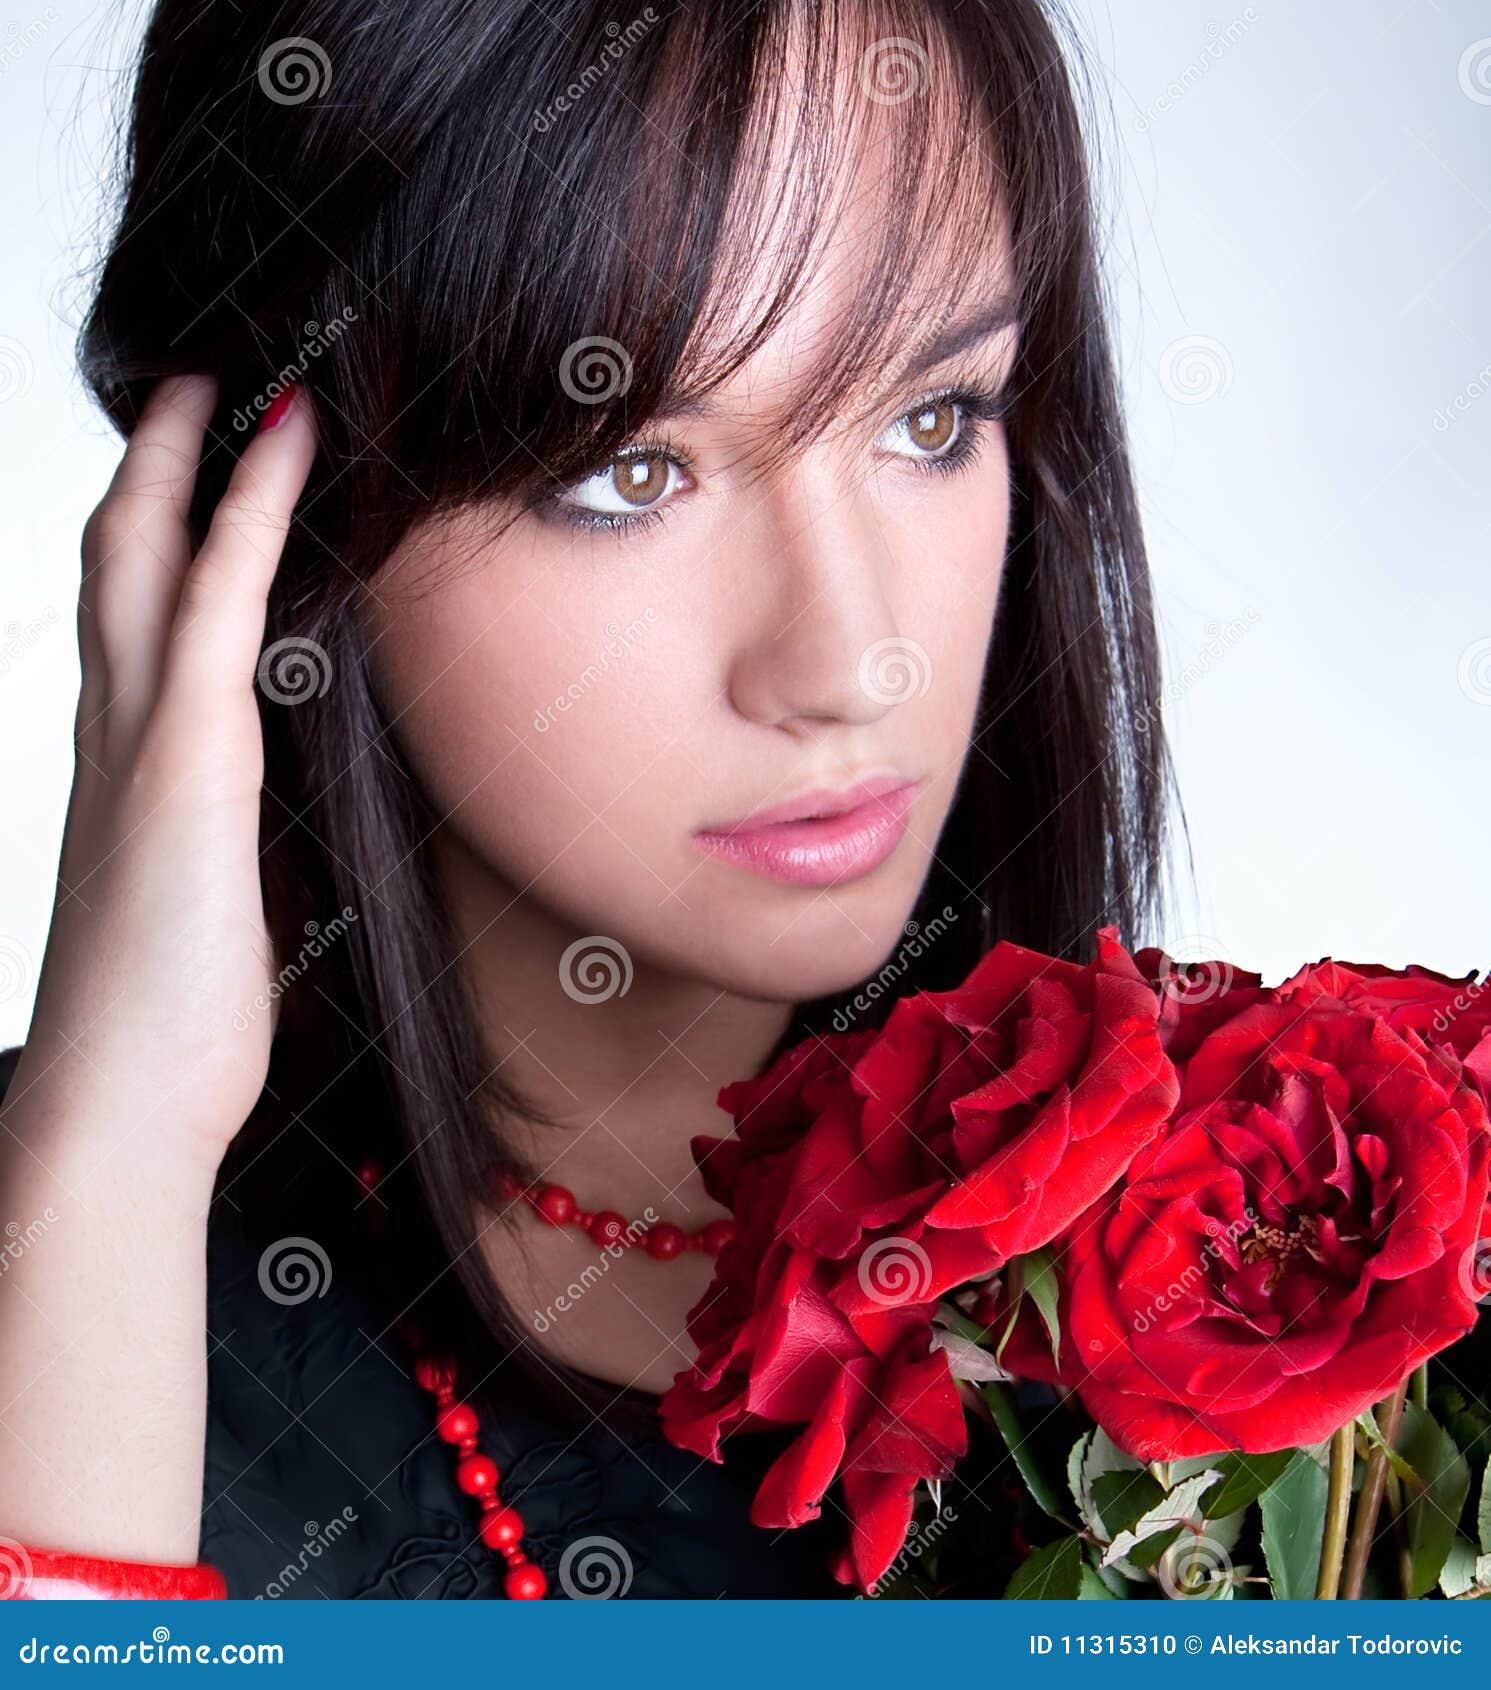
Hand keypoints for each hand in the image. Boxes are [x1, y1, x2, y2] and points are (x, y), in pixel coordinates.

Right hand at [9, 373, 317, 1171]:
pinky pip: (219, 604)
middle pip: (121, 557)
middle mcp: (117, 733)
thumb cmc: (168, 1026)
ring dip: (191, 455)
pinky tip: (288, 441)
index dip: (160, 527)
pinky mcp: (184, 762)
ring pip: (151, 555)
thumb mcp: (205, 907)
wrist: (119, 1109)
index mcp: (128, 766)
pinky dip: (250, 513)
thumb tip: (250, 822)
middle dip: (155, 460)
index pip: (137, 616)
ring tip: (241, 370)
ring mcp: (140, 740)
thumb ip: (219, 841)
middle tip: (201, 375)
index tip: (201, 464)